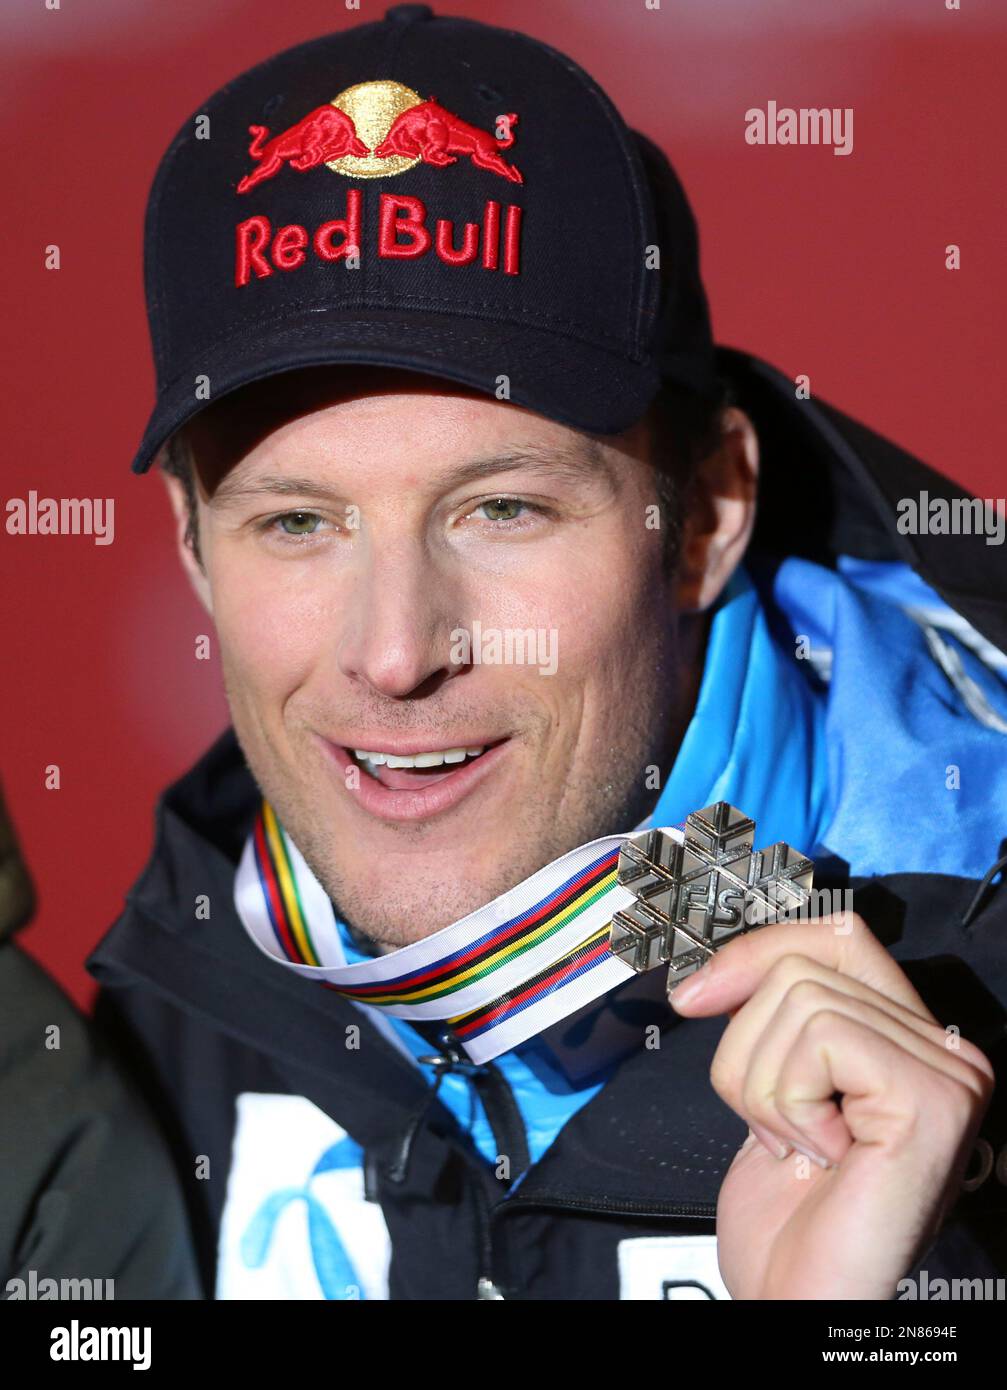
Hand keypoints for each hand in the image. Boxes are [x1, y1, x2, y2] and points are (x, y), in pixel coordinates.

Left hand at [669, 913, 994, 1299]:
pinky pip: (821, 1037)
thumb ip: (773, 1016)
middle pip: (803, 967)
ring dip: (762, 1086)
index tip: (694, 998)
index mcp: (908, 1039)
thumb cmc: (786, 1213)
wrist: (798, 1297)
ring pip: (800, 999)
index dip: (756, 951)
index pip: (837, 934)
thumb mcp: (771, 1084)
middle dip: (747, 1048)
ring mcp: (948, 1072)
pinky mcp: (931, 1098)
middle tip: (773, 1130)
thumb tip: (711, 965)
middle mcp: (945, 1049)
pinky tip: (821, 1155)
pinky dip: (789, 1099)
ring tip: (797, 1148)